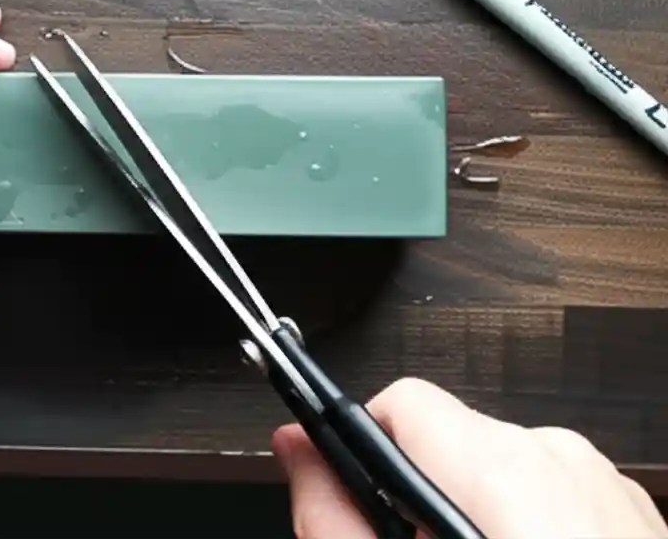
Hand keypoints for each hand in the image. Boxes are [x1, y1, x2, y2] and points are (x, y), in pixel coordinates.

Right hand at [274, 378, 665, 537]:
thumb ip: (332, 519)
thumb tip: (297, 451)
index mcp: (504, 473)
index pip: (399, 404)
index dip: (359, 453)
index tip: (346, 496)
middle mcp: (564, 463)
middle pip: (447, 439)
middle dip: (415, 497)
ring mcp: (607, 489)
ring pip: (499, 472)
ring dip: (467, 519)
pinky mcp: (632, 517)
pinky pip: (550, 499)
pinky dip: (521, 532)